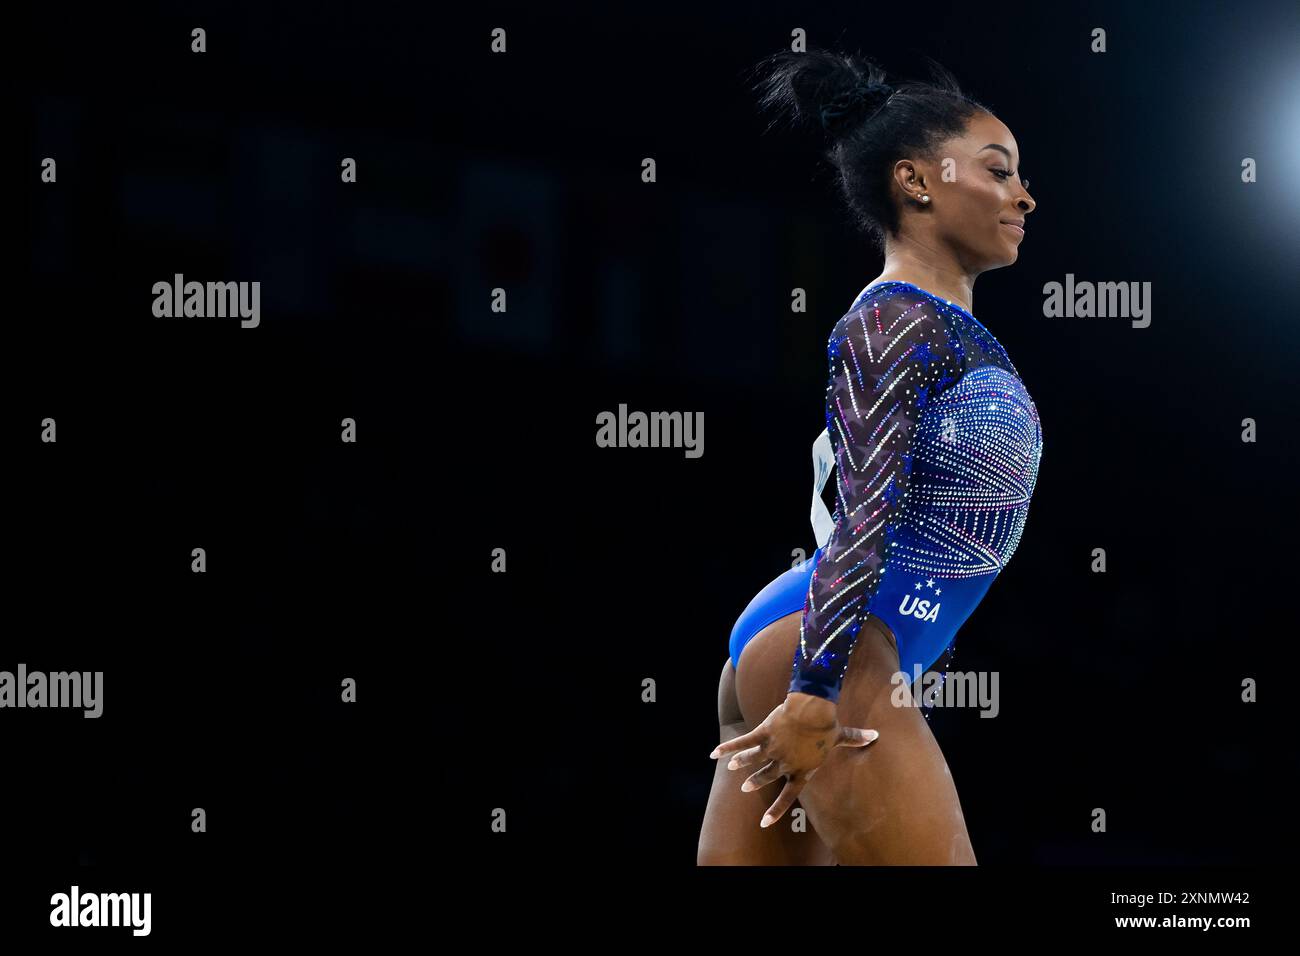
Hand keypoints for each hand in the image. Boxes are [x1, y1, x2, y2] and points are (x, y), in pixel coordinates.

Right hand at [709, 692, 878, 828]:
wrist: (811, 711)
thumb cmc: (827, 725)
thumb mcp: (841, 735)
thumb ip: (855, 740)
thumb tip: (875, 736)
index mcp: (802, 770)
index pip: (788, 796)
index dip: (777, 810)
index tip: (765, 823)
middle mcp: (784, 763)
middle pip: (766, 777)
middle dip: (755, 783)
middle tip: (745, 788)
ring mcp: (772, 749)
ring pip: (753, 761)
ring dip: (741, 765)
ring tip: (731, 769)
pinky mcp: (763, 734)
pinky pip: (742, 743)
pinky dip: (727, 748)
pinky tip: (715, 754)